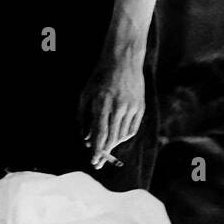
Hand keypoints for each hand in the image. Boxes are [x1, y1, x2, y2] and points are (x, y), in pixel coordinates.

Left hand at [79, 46, 145, 169]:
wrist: (123, 59)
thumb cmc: (100, 77)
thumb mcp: (86, 95)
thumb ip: (84, 118)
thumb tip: (85, 139)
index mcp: (103, 103)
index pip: (100, 133)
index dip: (96, 149)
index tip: (93, 161)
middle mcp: (119, 107)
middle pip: (112, 138)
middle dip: (103, 153)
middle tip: (97, 163)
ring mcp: (132, 107)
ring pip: (122, 136)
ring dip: (112, 144)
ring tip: (105, 148)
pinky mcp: (140, 107)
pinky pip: (132, 129)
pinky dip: (123, 137)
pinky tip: (117, 138)